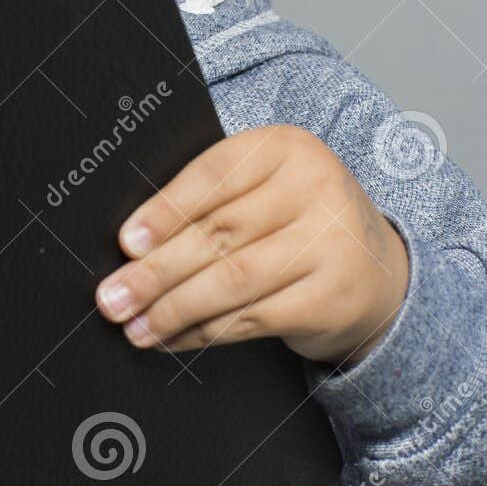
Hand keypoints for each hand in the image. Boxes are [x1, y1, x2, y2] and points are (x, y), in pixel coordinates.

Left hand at [95, 125, 407, 364]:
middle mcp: (317, 188)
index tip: (125, 243)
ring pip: (232, 280)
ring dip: (172, 308)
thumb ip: (208, 203)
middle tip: (111, 298)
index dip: (165, 210)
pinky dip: (203, 332)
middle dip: (155, 271)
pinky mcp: (332, 298)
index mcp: (287, 147)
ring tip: (132, 325)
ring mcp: (331, 244)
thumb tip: (130, 245)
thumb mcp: (262, 191)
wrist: (376, 271)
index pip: (214, 174)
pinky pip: (251, 319)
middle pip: (218, 232)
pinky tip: (171, 338)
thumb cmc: (294, 223)